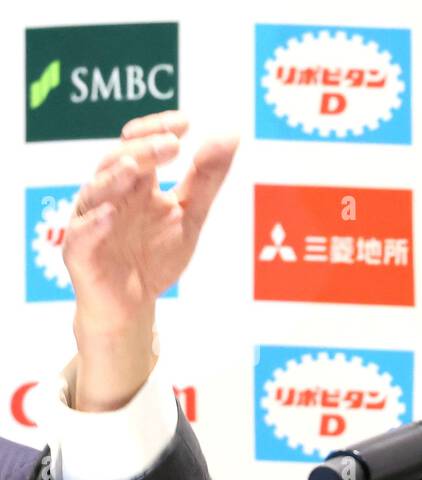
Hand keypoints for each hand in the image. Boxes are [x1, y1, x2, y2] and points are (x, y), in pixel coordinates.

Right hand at [63, 111, 237, 410]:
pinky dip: (95, 223)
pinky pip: (81, 234)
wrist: (134, 304)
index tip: (185, 122)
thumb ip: (207, 178)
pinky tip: (111, 215)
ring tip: (135, 168)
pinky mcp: (80, 251)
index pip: (140, 145)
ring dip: (114, 178)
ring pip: (96, 192)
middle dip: (143, 151)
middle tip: (171, 143)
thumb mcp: (191, 215)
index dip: (158, 130)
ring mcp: (92, 220)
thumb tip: (230, 135)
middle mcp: (110, 194)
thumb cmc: (156, 254)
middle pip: (120, 163)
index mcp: (135, 183)